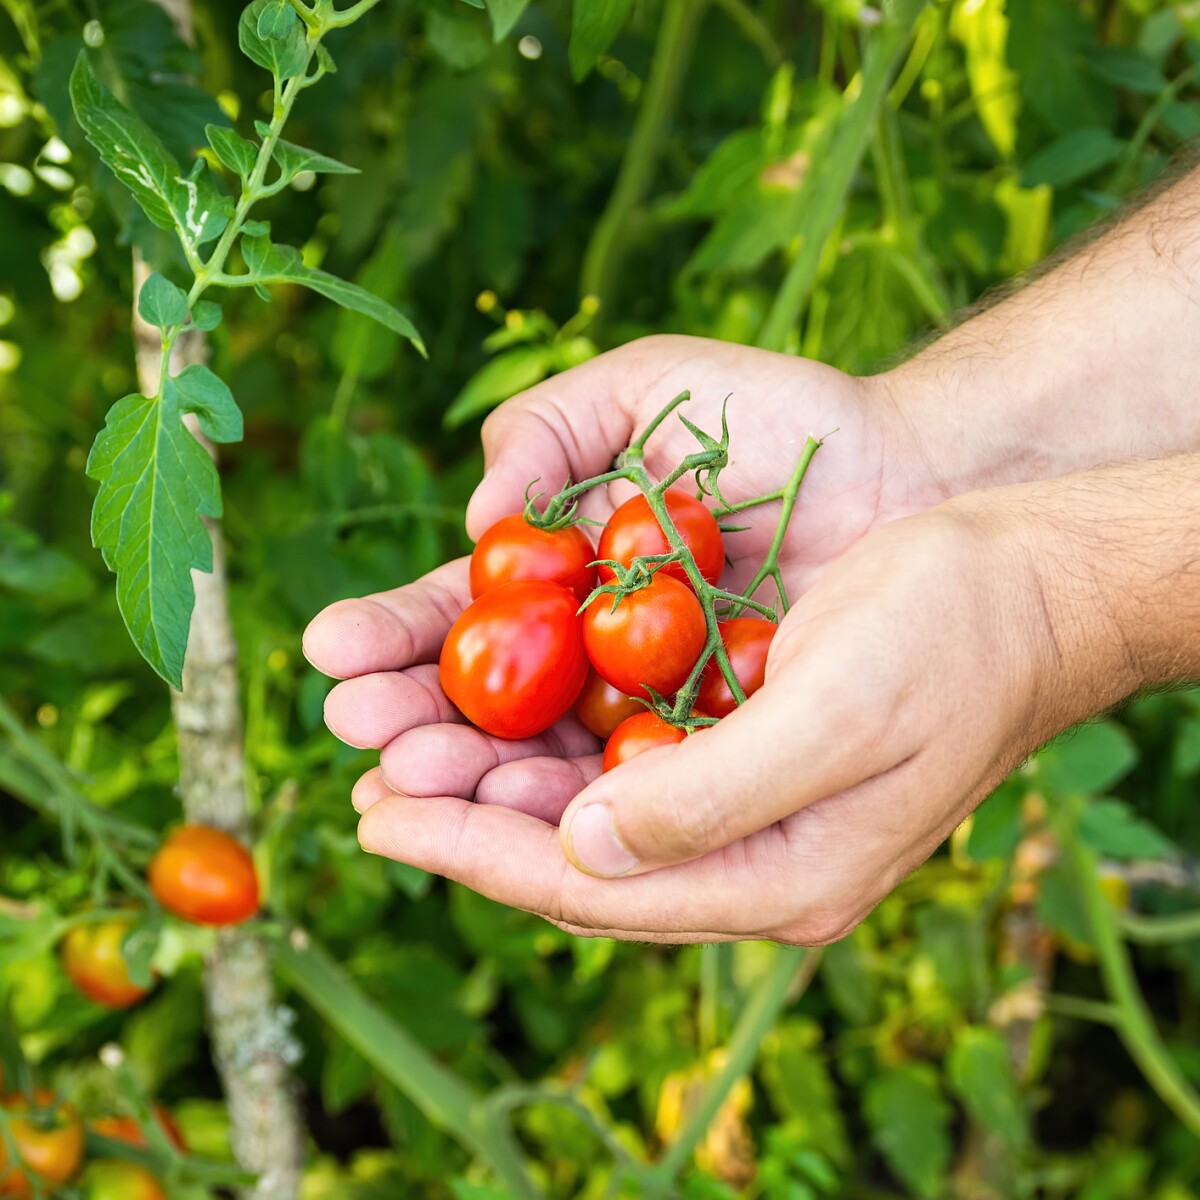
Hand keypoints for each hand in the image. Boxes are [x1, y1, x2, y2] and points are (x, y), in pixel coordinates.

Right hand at [303, 334, 940, 818]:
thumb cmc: (776, 418)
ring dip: (476, 777)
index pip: (455, 618)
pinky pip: (646, 786)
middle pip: (484, 704)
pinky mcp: (720, 749)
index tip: (333, 653)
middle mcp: (590, 656)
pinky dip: (589, 802)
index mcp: (558, 574)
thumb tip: (478, 522)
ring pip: (549, 760)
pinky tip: (533, 806)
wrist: (909, 466)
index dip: (394, 638)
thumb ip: (548, 428)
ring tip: (413, 778)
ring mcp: (652, 710)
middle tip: (362, 731)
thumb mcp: (647, 390)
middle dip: (414, 719)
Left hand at [349, 456, 1198, 942]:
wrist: (1024, 580)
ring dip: (496, 763)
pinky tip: (498, 699)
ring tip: (404, 735)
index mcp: (777, 873)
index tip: (380, 817)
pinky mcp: (741, 734)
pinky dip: (553, 726)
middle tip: (369, 771)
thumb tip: (583, 846)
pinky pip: (623, 746)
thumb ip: (712, 798)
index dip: (478, 850)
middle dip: (468, 806)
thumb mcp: (840, 717)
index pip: (594, 886)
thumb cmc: (951, 639)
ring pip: (587, 796)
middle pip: (574, 847)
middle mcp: (748, 849)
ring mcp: (744, 794)